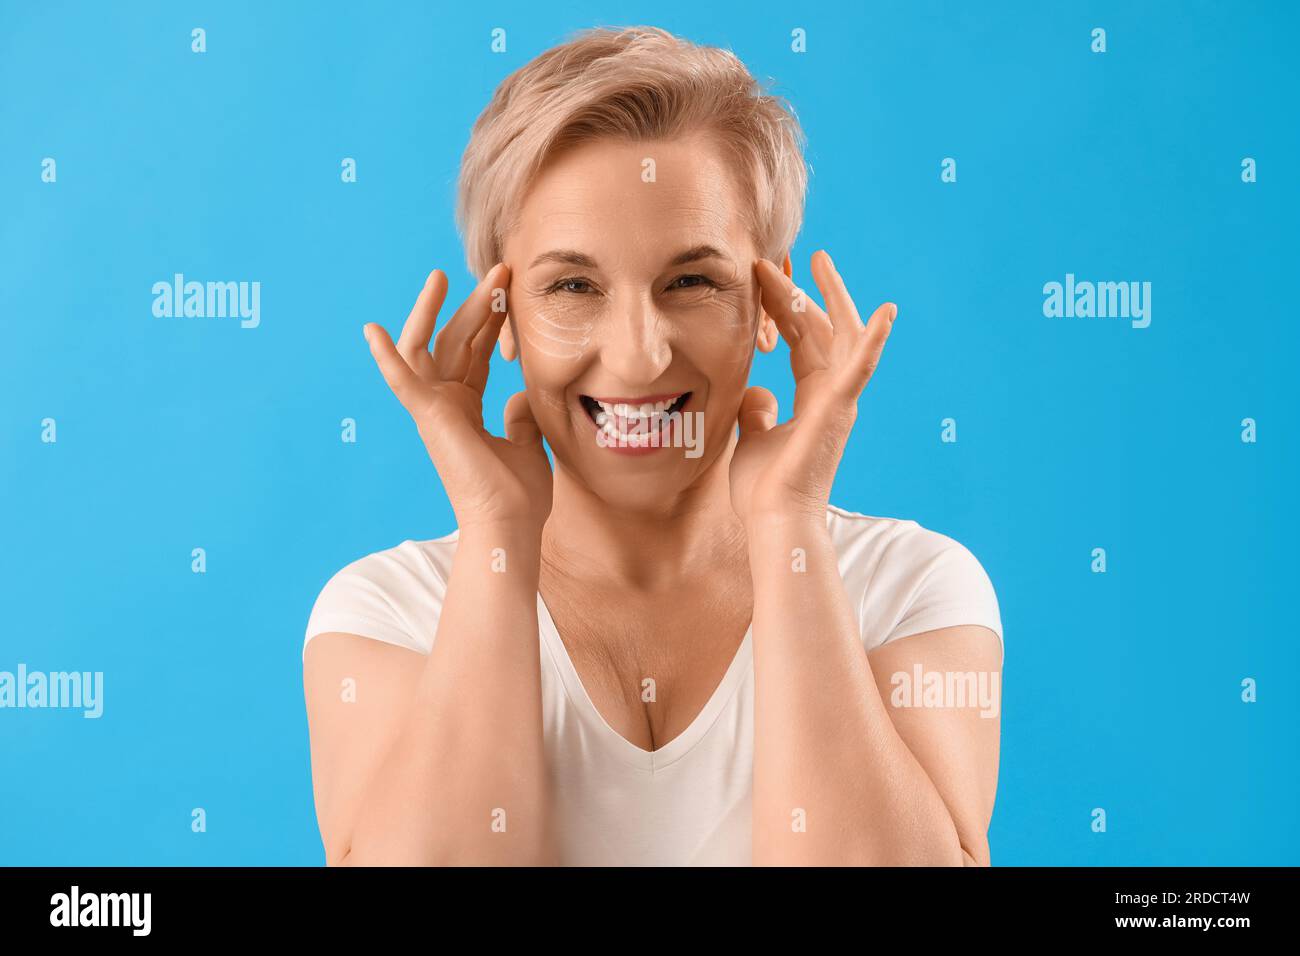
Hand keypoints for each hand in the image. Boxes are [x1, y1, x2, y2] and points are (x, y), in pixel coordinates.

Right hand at [364, 264, 552, 533]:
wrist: (511, 525)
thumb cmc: (519, 497)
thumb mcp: (528, 445)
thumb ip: (520, 418)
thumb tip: (518, 397)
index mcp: (466, 411)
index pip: (476, 355)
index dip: (491, 323)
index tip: (509, 292)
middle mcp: (445, 406)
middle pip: (457, 342)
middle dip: (477, 305)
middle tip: (500, 271)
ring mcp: (433, 410)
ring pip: (429, 348)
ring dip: (435, 311)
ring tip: (444, 276)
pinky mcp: (428, 416)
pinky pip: (401, 381)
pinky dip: (387, 357)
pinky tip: (373, 330)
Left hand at [729, 250, 895, 526]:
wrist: (772, 520)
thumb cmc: (765, 489)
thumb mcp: (751, 438)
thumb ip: (757, 411)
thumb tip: (757, 388)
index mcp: (812, 399)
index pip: (803, 341)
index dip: (786, 308)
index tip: (765, 278)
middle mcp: (831, 395)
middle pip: (822, 330)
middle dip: (806, 291)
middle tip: (792, 256)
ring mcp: (839, 401)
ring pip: (841, 337)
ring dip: (831, 298)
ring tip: (819, 262)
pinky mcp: (838, 410)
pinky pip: (860, 369)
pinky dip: (874, 341)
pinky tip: (884, 312)